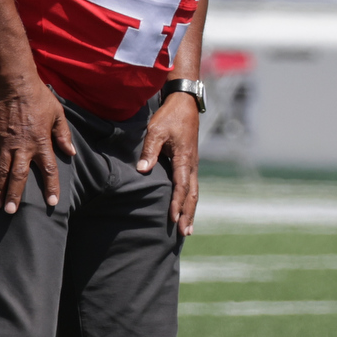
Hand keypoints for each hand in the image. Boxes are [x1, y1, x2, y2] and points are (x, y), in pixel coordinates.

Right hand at [0, 73, 76, 213]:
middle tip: (10, 212)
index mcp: (42, 143)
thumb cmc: (39, 97)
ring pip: (1, 171)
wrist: (16, 83)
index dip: (51, 187)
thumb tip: (71, 152)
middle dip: (15, 196)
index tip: (52, 202)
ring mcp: (6, 143)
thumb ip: (63, 135)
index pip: (48, 170)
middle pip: (19, 176)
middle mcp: (24, 147)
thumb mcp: (58, 114)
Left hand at [138, 93, 199, 234]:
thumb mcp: (156, 131)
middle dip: (188, 214)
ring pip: (194, 192)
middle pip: (192, 195)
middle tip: (185, 232)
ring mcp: (193, 164)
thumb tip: (142, 170)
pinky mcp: (191, 162)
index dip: (177, 203)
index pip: (181, 186)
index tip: (173, 218)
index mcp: (185, 159)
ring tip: (188, 228)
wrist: (183, 103)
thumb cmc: (169, 116)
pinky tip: (186, 208)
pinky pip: (192, 185)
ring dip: (191, 210)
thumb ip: (149, 151)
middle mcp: (192, 164)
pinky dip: (190, 200)